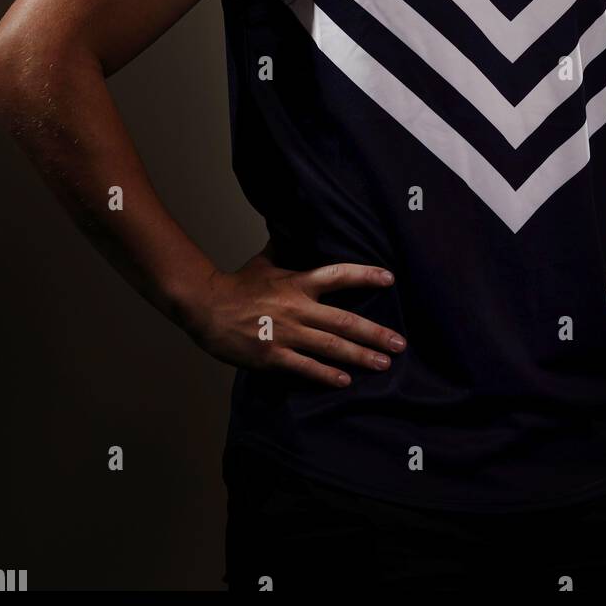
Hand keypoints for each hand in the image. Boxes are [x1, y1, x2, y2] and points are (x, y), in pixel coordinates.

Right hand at [183, 240, 406, 387]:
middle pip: (345, 321)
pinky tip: (345, 381)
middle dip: (375, 334)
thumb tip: (292, 224)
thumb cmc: (236, 285)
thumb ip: (284, 247)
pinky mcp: (272, 355)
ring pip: (331, 347)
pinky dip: (326, 375)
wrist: (206, 307)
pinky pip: (305, 367)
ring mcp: (286, 333)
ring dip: (360, 356)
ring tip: (384, 363)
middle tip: (400, 344)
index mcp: (298, 283)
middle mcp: (297, 308)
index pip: (338, 275)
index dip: (365, 275)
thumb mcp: (264, 261)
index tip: (390, 278)